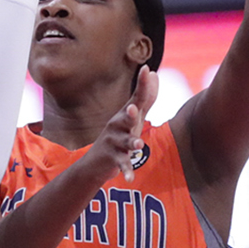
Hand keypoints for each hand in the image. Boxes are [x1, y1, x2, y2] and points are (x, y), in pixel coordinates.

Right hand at [86, 67, 157, 183]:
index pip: (136, 98)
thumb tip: (153, 73)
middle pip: (125, 118)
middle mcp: (118, 125)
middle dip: (129, 114)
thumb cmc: (119, 136)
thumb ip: (145, 97)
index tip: (146, 70)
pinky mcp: (111, 158)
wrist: (94, 163)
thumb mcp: (133, 117)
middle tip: (134, 109)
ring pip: (124, 142)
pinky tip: (131, 178)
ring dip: (131, 142)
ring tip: (138, 144)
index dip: (141, 86)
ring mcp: (114, 142)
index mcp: (125, 115)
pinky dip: (126, 170)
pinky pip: (120, 164)